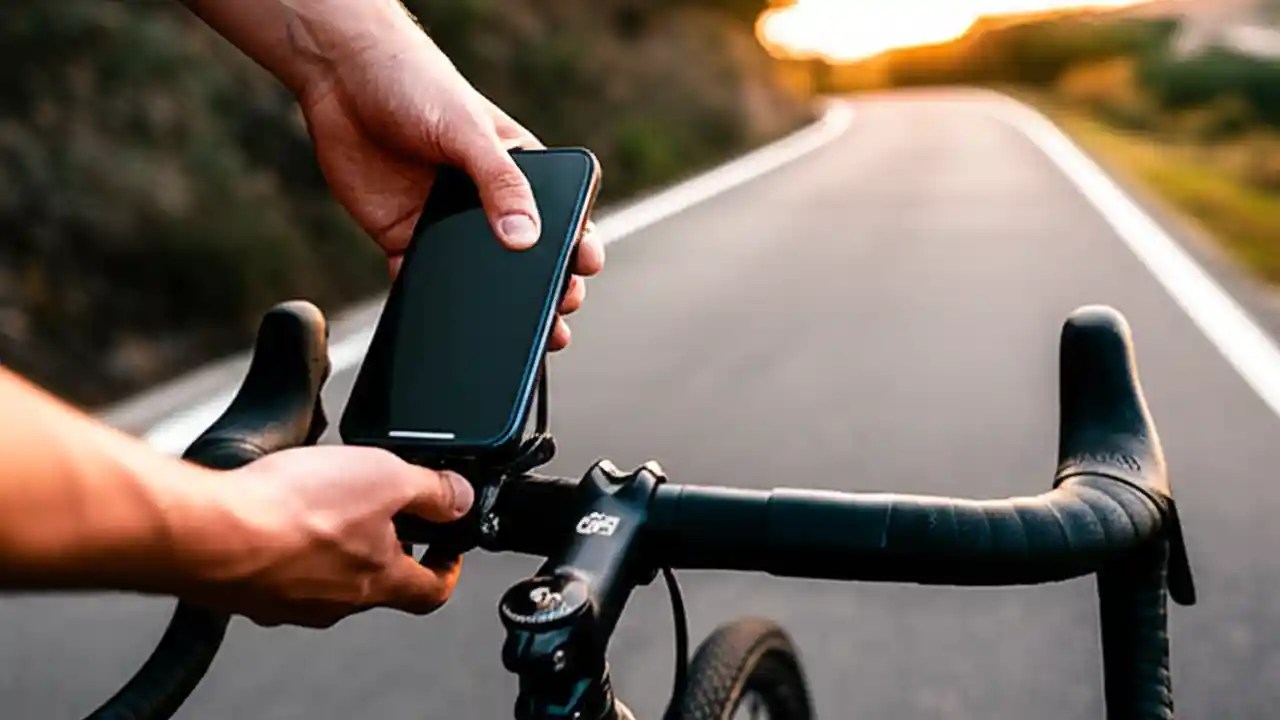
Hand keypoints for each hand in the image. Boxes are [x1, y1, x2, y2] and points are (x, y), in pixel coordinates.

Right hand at [181, 447, 473, 627]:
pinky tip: (277, 508)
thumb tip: (461, 499)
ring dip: (334, 540)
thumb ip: (432, 491)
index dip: (447, 567)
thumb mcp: (386, 479)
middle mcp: (336, 602)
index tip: (448, 547)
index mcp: (379, 581)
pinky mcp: (248, 589)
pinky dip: (287, 541)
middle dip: (387, 543)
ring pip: (327, 574)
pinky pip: (280, 567)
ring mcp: (289, 600)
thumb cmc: (294, 512)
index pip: (432, 591)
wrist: (208, 532)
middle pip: (378, 580)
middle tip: (385, 509)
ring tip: (326, 498)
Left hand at [297, 26, 603, 348]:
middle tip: (558, 307)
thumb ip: (500, 183)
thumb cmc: (416, 83)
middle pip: (526, 258)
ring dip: (496, 307)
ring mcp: (447, 224)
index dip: (578, 244)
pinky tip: (445, 320)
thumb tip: (525, 239)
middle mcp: (486, 203)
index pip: (561, 215)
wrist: (342, 77)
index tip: (586, 265)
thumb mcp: (468, 130)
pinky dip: (432, 302)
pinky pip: (422, 280)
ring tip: (518, 335)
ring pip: (480, 278)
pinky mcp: (406, 237)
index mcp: (518, 172)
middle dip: (547, 287)